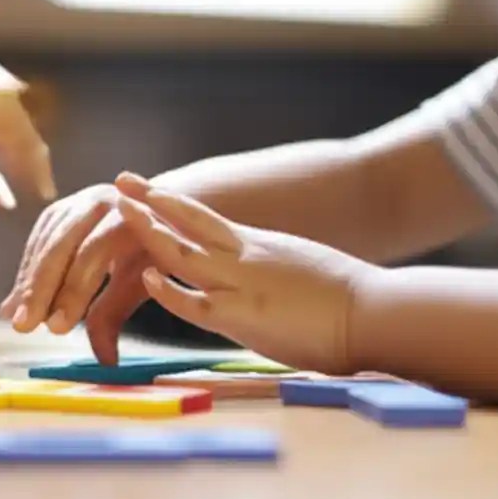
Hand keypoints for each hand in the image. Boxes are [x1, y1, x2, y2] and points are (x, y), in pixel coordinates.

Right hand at [0, 183, 154, 363]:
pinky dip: (26, 272)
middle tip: (25, 326)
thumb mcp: (141, 281)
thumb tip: (106, 361)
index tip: (58, 328)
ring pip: (45, 242)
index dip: (74, 292)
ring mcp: (76, 203)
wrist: (156, 209)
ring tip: (16, 318)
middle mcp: (100, 202)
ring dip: (27, 282)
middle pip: (62, 245)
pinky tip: (18, 299)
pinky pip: (37, 242)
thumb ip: (116, 314)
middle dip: (40, 288)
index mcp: (130, 216)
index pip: (94, 253)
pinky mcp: (58, 211)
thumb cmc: (152, 251)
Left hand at [113, 173, 379, 373]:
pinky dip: (170, 293)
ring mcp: (243, 285)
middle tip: (120, 181)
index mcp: (258, 247)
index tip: (145, 187)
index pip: (205, 219)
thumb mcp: (300, 271)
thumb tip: (264, 276)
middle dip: (150, 203)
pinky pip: (198, 303)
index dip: (172, 202)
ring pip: (184, 254)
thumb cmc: (350, 302)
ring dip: (149, 234)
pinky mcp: (247, 317)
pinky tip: (146, 281)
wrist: (377, 312)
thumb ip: (272, 270)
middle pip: (188, 223)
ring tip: (120, 212)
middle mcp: (246, 258)